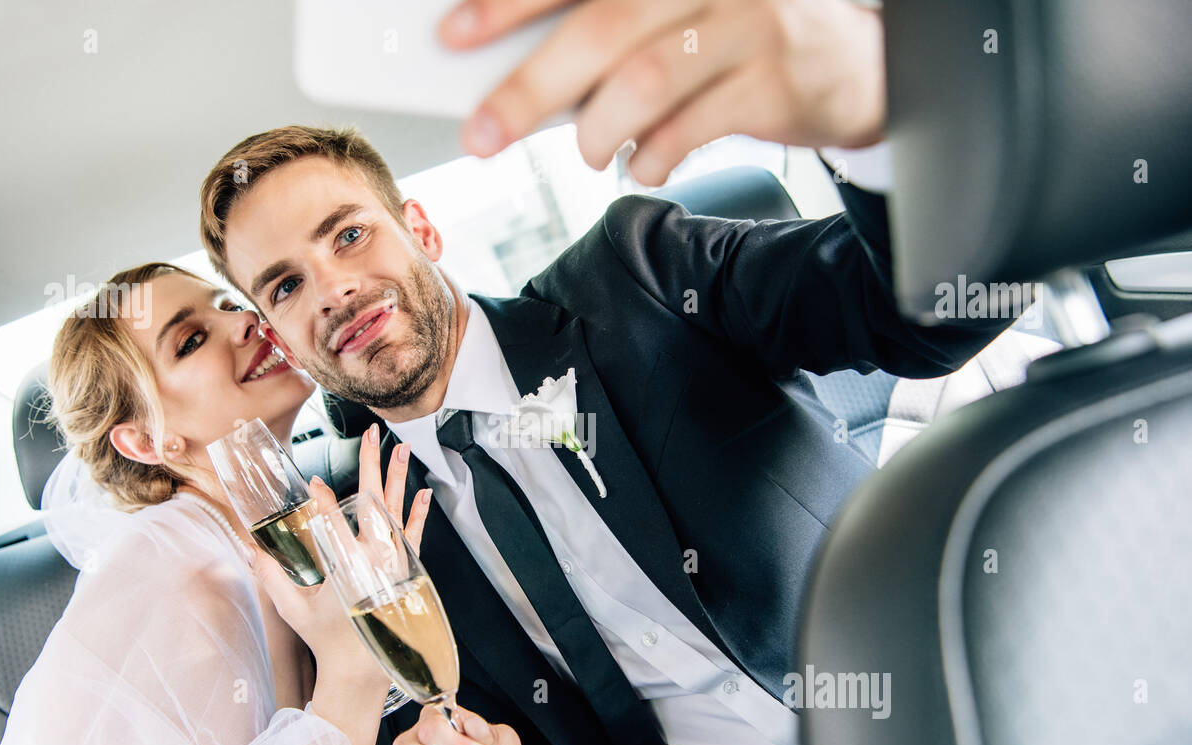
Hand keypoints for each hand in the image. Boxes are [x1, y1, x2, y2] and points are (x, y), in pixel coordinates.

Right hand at [248, 424, 431, 673]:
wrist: (361, 669)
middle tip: (370, 435)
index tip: (315, 483)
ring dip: (398, 479)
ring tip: (402, 449)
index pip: (333, 519)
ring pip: (396, 512)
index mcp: (344, 566)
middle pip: (372, 501)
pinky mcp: (405, 573)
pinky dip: (419, 515)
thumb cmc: (326, 640)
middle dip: (370, 464)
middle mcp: (373, 560)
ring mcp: (393, 564)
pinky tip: (424, 492)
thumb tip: (250, 550)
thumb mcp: (292, 609)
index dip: (322, 499)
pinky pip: (414, 538)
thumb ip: (271, 577)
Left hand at [440, 0, 885, 184]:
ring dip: (598, 131)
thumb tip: (521, 74)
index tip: (455, 34)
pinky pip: (691, 129)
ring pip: (646, 81)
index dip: (511, 2)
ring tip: (591, 149)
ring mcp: (749, 23)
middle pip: (603, 27)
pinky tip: (644, 161)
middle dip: (531, 88)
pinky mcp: (775, 82)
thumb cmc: (739, 34)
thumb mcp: (675, 12)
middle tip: (485, 132)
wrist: (855, 62)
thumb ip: (610, 29)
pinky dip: (652, 156)